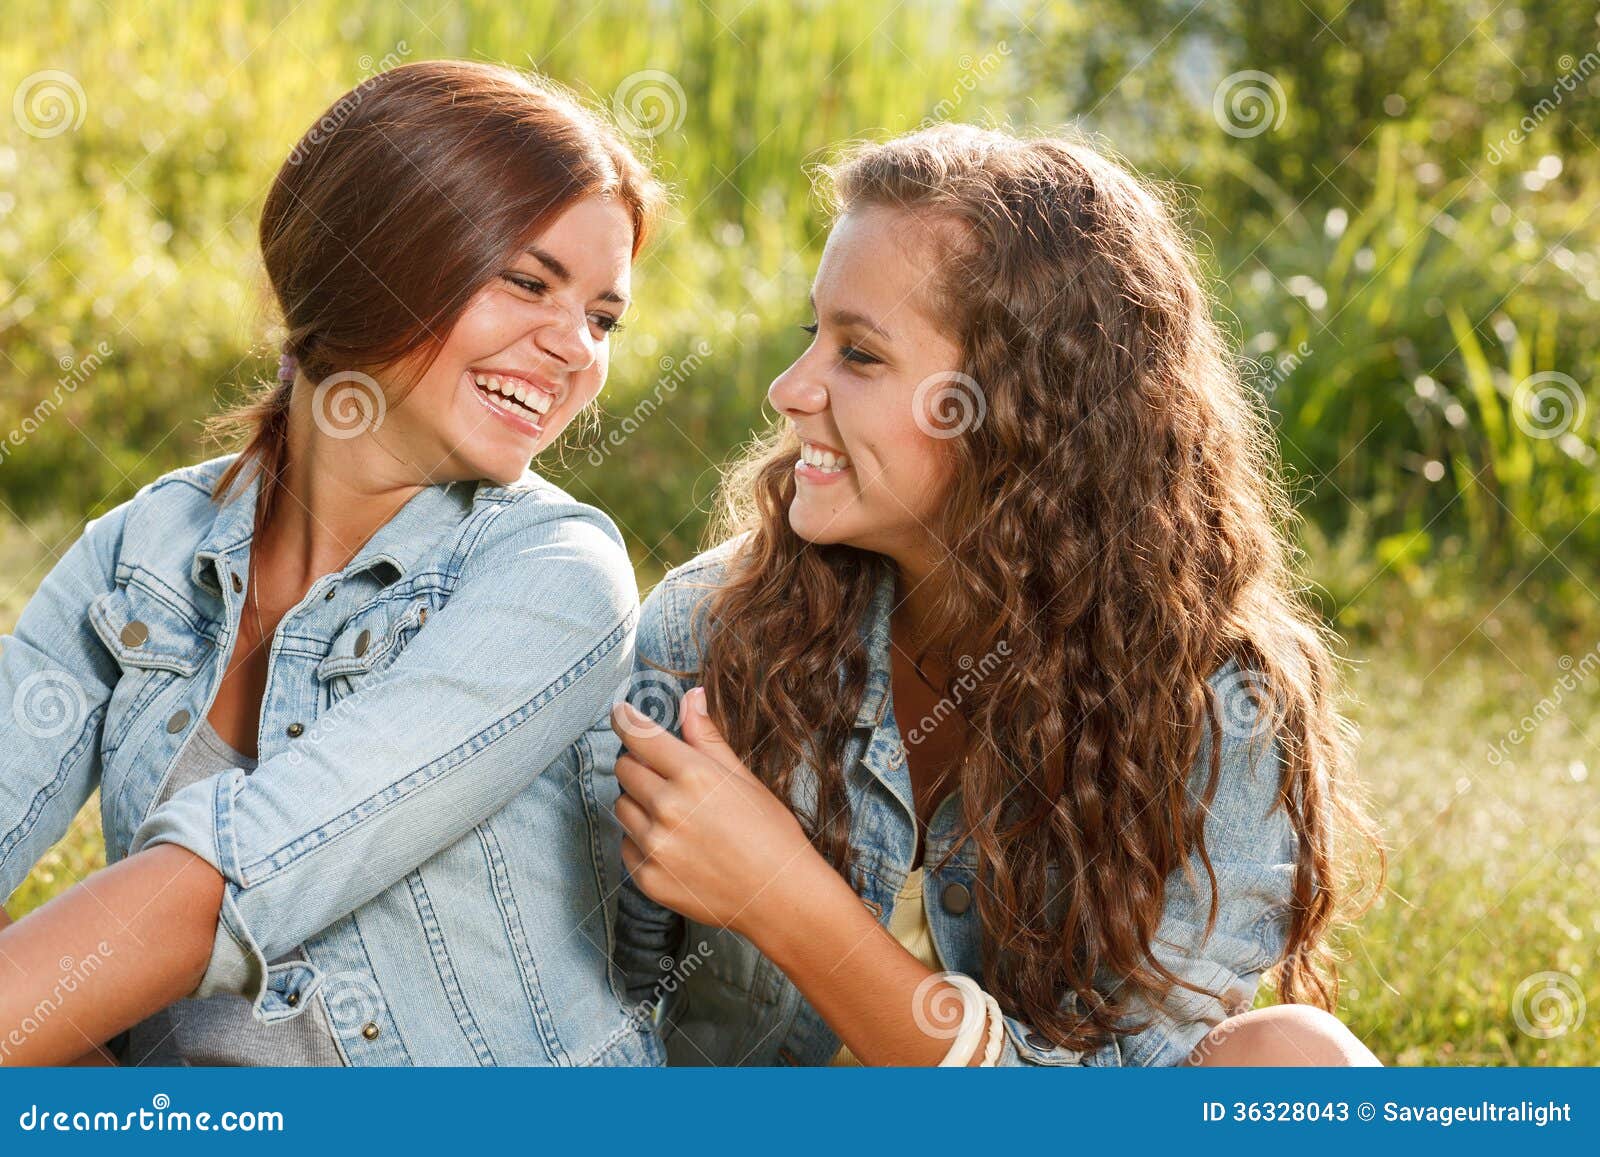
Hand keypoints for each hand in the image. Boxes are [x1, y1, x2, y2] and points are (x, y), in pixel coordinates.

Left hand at [610, 686, 822, 936]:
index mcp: (693, 775)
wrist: (780, 897)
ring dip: (638, 803)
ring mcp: (655, 846)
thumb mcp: (743, 778)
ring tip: (675, 815)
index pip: (639, 736)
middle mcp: (667, 807)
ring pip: (622, 807)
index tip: (620, 715)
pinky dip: (641, 841)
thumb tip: (691, 697)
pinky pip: (627, 846)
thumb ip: (708, 738)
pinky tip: (674, 845)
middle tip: (663, 776)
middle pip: (624, 770)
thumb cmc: (771, 833)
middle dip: (638, 765)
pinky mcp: (648, 878)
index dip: (625, 721)